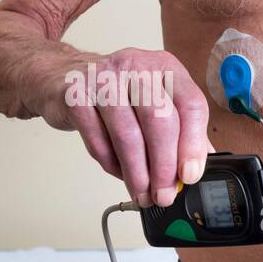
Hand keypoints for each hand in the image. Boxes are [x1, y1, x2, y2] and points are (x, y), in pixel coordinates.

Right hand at [50, 47, 210, 206]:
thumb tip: (197, 167)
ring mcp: (103, 80)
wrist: (65, 76)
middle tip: (164, 194)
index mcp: (165, 67)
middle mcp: (135, 68)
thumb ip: (180, 129)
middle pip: (159, 121)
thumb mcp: (156, 99)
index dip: (193, 144)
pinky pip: (98, 142)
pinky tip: (120, 174)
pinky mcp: (76, 97)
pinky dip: (112, 166)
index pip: (190, 104)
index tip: (190, 175)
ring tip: (142, 193)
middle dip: (164, 166)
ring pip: (127, 136)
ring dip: (137, 173)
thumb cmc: (118, 92)